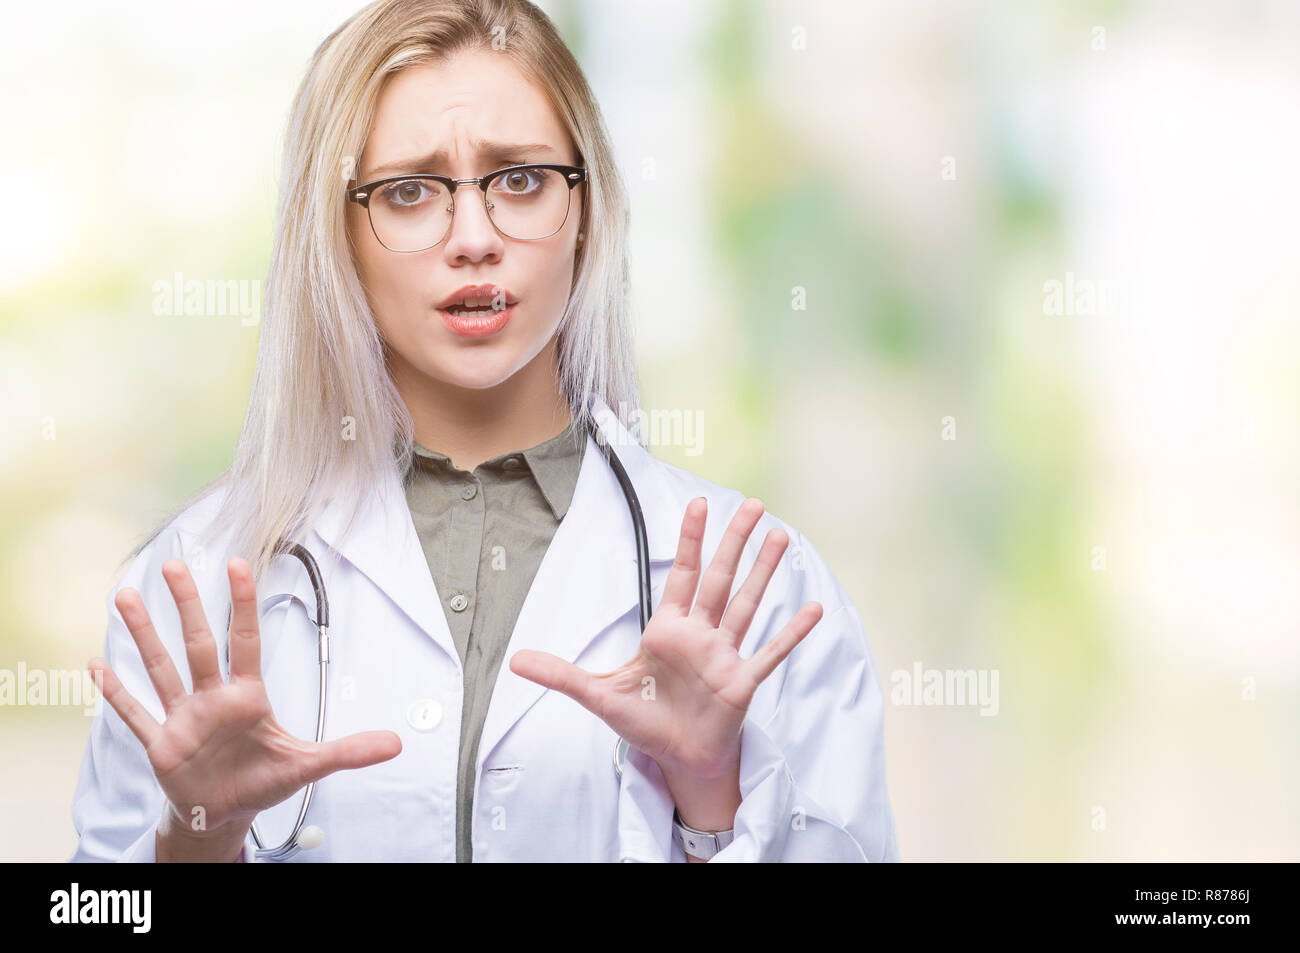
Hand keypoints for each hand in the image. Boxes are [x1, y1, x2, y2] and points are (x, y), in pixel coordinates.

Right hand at [91, 557, 401, 842]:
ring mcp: (183, 718)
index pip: (246, 641)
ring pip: (161, 669)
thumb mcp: (308, 766)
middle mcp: (213, 699)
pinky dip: (116, 693)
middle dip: (187, 605)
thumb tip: (394, 744)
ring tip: (127, 597)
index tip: (238, 565)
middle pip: (198, 643)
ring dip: (144, 636)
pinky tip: (96, 664)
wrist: (226, 813)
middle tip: (177, 565)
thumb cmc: (263, 780)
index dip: (242, 604)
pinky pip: (135, 714)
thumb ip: (348, 752)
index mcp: (248, 697)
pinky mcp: (160, 744)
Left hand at [510, 497, 822, 780]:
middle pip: (719, 579)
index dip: (689, 540)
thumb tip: (515, 662)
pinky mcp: (742, 683)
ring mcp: (725, 656)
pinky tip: (812, 610)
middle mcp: (700, 635)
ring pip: (746, 605)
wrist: (677, 758)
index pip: (679, 575)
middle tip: (753, 505)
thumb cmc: (644, 721)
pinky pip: (770, 654)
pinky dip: (790, 634)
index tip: (699, 504)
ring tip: (781, 538)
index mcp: (667, 630)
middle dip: (734, 542)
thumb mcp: (598, 696)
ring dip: (764, 573)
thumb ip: (562, 675)